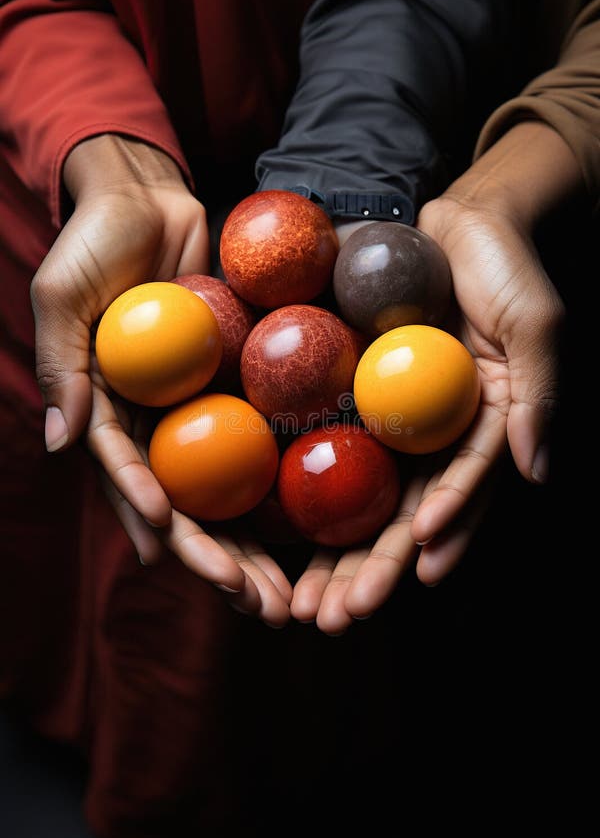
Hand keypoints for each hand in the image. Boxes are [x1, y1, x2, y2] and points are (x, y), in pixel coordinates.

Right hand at [30, 134, 291, 626]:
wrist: (152, 197)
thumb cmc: (97, 242)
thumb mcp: (66, 296)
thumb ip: (65, 366)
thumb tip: (64, 444)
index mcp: (109, 413)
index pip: (130, 478)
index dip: (151, 515)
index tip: (175, 545)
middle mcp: (157, 425)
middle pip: (188, 505)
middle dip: (216, 557)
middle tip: (255, 603)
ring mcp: (200, 410)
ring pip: (231, 489)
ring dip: (256, 544)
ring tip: (288, 595)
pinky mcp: (239, 385)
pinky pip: (266, 437)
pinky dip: (286, 480)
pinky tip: (317, 524)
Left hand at [292, 123, 571, 633]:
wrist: (451, 219)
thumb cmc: (501, 266)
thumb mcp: (531, 324)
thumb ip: (536, 395)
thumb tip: (536, 473)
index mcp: (475, 429)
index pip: (460, 492)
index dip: (445, 530)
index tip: (421, 567)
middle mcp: (427, 435)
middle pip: (397, 513)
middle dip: (371, 569)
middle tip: (336, 618)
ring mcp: (382, 418)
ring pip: (352, 495)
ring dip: (326, 553)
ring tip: (299, 604)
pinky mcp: (343, 391)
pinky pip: (315, 441)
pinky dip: (292, 486)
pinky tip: (265, 531)